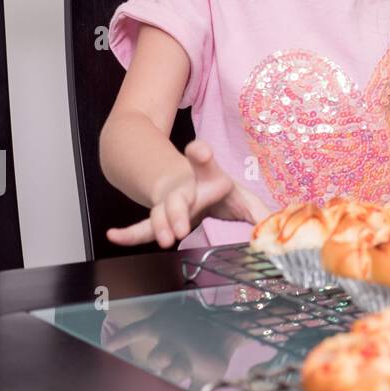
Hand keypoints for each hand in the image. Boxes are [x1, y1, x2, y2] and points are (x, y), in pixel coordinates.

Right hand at [106, 139, 271, 248]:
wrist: (193, 190)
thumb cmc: (218, 191)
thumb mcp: (241, 198)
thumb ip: (257, 210)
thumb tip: (276, 224)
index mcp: (205, 176)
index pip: (202, 161)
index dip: (200, 154)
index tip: (200, 150)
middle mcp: (184, 188)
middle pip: (177, 197)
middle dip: (176, 210)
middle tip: (181, 227)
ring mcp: (168, 204)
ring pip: (159, 214)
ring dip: (159, 226)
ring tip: (163, 240)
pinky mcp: (159, 219)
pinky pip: (143, 227)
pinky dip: (129, 233)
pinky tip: (114, 236)